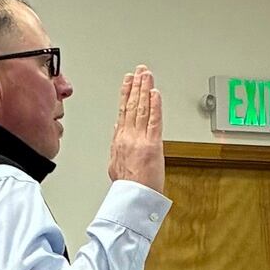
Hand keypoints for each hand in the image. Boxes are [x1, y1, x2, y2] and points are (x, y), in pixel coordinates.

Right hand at [108, 65, 163, 192]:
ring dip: (144, 89)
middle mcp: (128, 137)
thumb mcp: (114, 163)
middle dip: (136, 86)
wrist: (131, 198)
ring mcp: (140, 139)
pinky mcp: (152, 145)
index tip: (128, 81)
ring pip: (141, 109)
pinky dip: (154, 105)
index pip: (122, 111)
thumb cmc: (127, 186)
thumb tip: (116, 131)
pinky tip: (155, 93)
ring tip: (146, 75)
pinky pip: (154, 121)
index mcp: (119, 140)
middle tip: (140, 71)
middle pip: (131, 105)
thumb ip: (117, 144)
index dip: (125, 93)